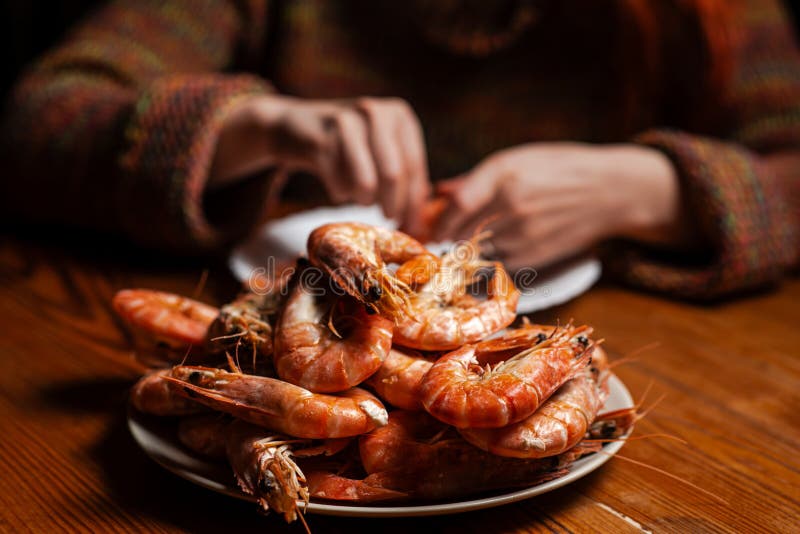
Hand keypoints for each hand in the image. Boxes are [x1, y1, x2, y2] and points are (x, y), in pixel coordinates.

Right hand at [209, 95, 430, 234]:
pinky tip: (339, 188)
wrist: (298, 125)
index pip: (414, 166)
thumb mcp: (382, 148)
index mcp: (399, 115)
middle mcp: (375, 112)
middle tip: (387, 218)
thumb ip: (404, 176)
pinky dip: (340, 194)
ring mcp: (346, 122)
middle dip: (392, 205)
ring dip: (364, 200)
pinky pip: (339, 184)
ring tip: (361, 199)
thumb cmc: (349, 145)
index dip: (414, 200)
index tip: (412, 224)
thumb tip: (420, 221)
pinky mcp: (320, 138)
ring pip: (366, 183)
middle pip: (393, 175)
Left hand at [433, 142, 688, 269]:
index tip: (428, 224)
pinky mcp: (533, 256)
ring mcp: (523, 233)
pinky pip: (497, 262)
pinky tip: (496, 247)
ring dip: (466, 248)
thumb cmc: (562, 168)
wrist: (612, 192)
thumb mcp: (520, 158)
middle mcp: (511, 204)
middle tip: (436, 237)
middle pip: (461, 230)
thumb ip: (478, 179)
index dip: (437, 218)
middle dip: (445, 236)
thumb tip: (440, 193)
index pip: (456, 204)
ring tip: (467, 240)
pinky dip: (489, 257)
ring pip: (476, 248)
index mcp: (505, 173)